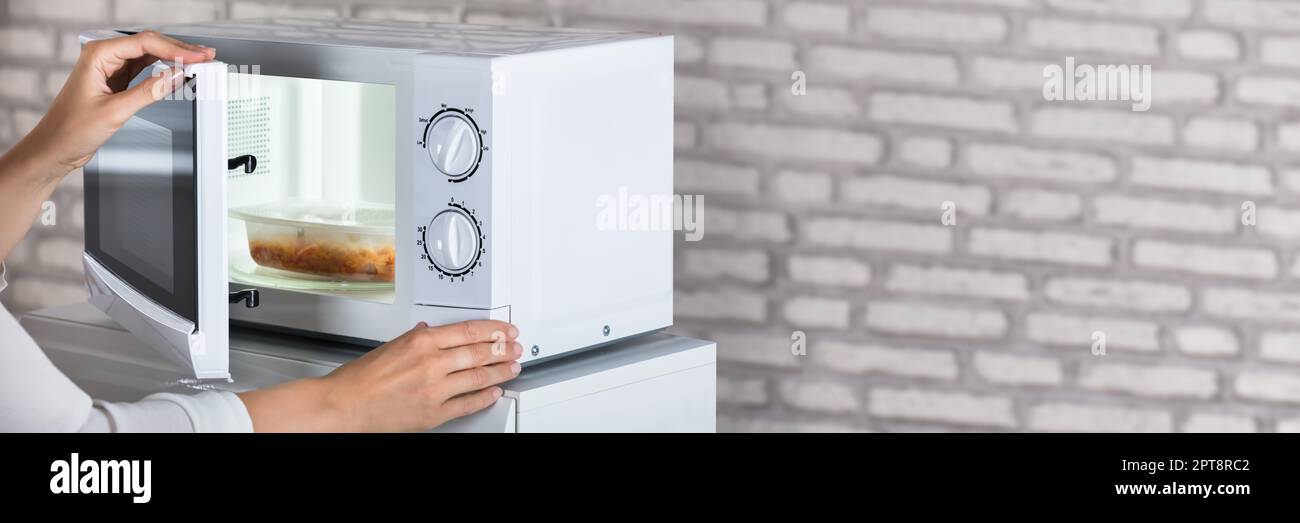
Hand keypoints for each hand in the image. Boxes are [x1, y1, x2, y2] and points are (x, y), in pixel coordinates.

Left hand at [24, 31, 214, 174]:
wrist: (56, 147)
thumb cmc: (71, 129)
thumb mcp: (115, 110)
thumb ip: (149, 91)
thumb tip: (176, 76)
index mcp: (98, 55)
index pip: (145, 43)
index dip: (175, 49)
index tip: (197, 57)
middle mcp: (103, 57)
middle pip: (150, 44)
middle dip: (179, 50)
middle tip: (205, 57)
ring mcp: (110, 68)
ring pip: (150, 55)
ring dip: (174, 58)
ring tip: (198, 62)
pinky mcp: (116, 80)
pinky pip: (145, 69)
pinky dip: (164, 70)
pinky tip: (178, 71)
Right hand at [239, 320, 523, 431]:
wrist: (343, 407)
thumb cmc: (360, 380)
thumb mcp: (389, 347)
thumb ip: (414, 339)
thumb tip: (430, 331)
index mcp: (420, 342)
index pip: (468, 331)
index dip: (493, 330)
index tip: (506, 330)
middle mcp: (430, 363)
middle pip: (478, 352)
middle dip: (502, 349)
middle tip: (515, 348)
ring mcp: (434, 389)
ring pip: (478, 377)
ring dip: (500, 371)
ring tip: (513, 367)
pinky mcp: (434, 413)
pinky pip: (467, 404)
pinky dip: (484, 397)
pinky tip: (494, 392)